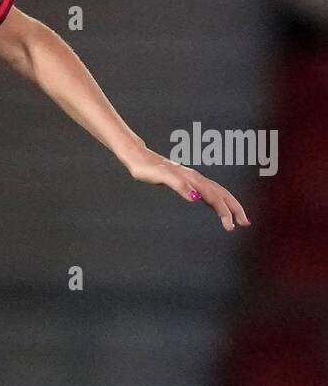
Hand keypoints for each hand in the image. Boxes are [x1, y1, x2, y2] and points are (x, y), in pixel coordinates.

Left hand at [123, 148, 250, 231]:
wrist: (138, 158)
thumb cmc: (147, 169)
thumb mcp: (161, 177)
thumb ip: (179, 186)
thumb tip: (196, 198)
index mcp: (193, 180)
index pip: (215, 198)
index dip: (225, 212)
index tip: (231, 227)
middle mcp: (196, 179)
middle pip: (222, 194)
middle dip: (235, 209)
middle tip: (246, 223)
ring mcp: (192, 179)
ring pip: (217, 192)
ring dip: (229, 205)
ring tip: (238, 218)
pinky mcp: (187, 181)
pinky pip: (208, 192)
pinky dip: (216, 200)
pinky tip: (216, 206)